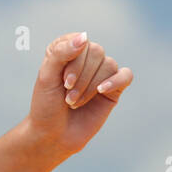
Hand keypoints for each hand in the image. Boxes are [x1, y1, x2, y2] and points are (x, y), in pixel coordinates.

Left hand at [26, 31, 132, 158]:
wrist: (53, 134)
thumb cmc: (46, 105)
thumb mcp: (46, 77)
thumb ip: (61, 53)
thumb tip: (85, 36)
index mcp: (65, 50)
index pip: (79, 41)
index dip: (73, 61)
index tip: (62, 80)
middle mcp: (84, 59)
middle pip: (96, 51)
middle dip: (81, 75)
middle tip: (67, 96)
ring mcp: (100, 74)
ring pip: (109, 64)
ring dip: (90, 86)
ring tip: (74, 102)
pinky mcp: (114, 90)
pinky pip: (126, 75)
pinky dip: (116, 81)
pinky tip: (101, 91)